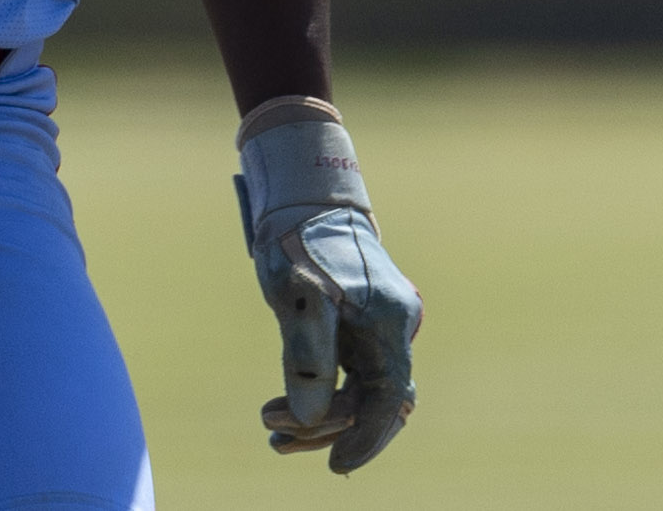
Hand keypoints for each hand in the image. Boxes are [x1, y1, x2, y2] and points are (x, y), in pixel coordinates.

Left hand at [236, 100, 421, 472]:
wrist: (300, 199)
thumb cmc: (297, 239)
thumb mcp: (296, 294)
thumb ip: (306, 355)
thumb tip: (312, 418)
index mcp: (389, 321)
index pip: (388, 399)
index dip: (364, 436)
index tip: (335, 463)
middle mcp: (390, 328)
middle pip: (370, 400)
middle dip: (327, 427)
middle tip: (276, 439)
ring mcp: (375, 329)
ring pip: (355, 390)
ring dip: (317, 414)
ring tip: (271, 432)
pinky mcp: (356, 327)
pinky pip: (344, 374)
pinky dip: (316, 393)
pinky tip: (282, 409)